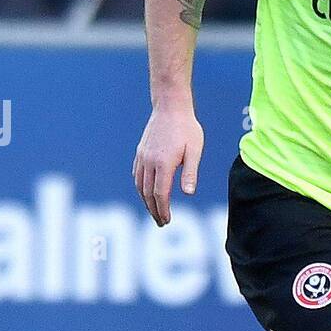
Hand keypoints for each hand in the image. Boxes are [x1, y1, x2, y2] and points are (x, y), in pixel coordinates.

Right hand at [133, 106, 203, 225]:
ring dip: (145, 201)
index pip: (160, 194)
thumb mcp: (194, 150)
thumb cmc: (187, 128)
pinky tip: (145, 193)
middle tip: (161, 223)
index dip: (163, 209)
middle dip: (154, 210)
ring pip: (140, 185)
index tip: (167, 220)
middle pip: (148, 193)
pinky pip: (136, 175)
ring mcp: (142, 157)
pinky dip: (140, 188)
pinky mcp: (140, 152)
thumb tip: (188, 193)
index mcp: (163, 163)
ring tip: (154, 212)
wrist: (170, 107)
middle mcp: (149, 161)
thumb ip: (190, 172)